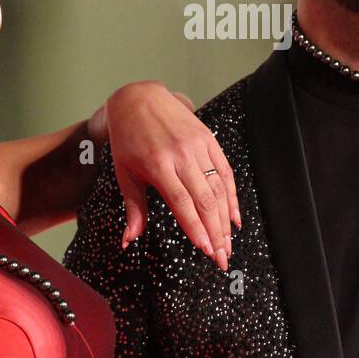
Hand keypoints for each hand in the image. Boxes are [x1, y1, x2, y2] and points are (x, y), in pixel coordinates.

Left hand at [97, 81, 239, 269]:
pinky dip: (232, 196)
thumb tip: (129, 240)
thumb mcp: (124, 173)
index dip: (196, 228)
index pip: (182, 203)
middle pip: (206, 200)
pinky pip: (225, 172)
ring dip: (225, 219)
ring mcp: (198, 146)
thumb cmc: (128, 139)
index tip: (206, 250)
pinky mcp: (209, 140)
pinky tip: (234, 217)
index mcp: (158, 165)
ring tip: (228, 244)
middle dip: (216, 232)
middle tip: (222, 258)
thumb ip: (133, 208)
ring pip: (219, 188)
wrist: (139, 98)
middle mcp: (182, 155)